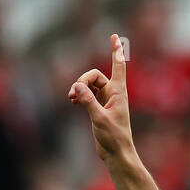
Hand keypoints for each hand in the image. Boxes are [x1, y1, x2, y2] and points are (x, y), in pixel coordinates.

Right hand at [68, 33, 132, 162]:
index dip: (116, 50)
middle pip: (95, 76)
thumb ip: (88, 101)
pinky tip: (72, 101)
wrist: (117, 154)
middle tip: (73, 93)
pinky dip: (79, 95)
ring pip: (89, 85)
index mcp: (119, 92)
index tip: (114, 36)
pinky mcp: (99, 108)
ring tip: (70, 97)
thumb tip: (77, 86)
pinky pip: (87, 95)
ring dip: (79, 88)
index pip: (118, 66)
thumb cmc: (114, 138)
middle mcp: (113, 94)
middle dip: (82, 80)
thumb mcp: (99, 119)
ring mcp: (106, 101)